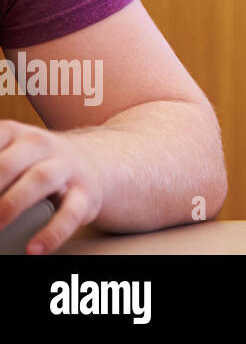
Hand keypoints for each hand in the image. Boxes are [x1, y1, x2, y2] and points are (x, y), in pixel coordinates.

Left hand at [0, 120, 103, 254]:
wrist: (99, 164)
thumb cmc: (36, 164)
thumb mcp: (8, 154)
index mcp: (15, 134)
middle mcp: (42, 146)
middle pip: (10, 162)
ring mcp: (66, 169)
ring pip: (41, 179)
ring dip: (12, 203)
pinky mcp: (86, 195)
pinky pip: (71, 212)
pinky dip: (52, 232)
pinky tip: (34, 249)